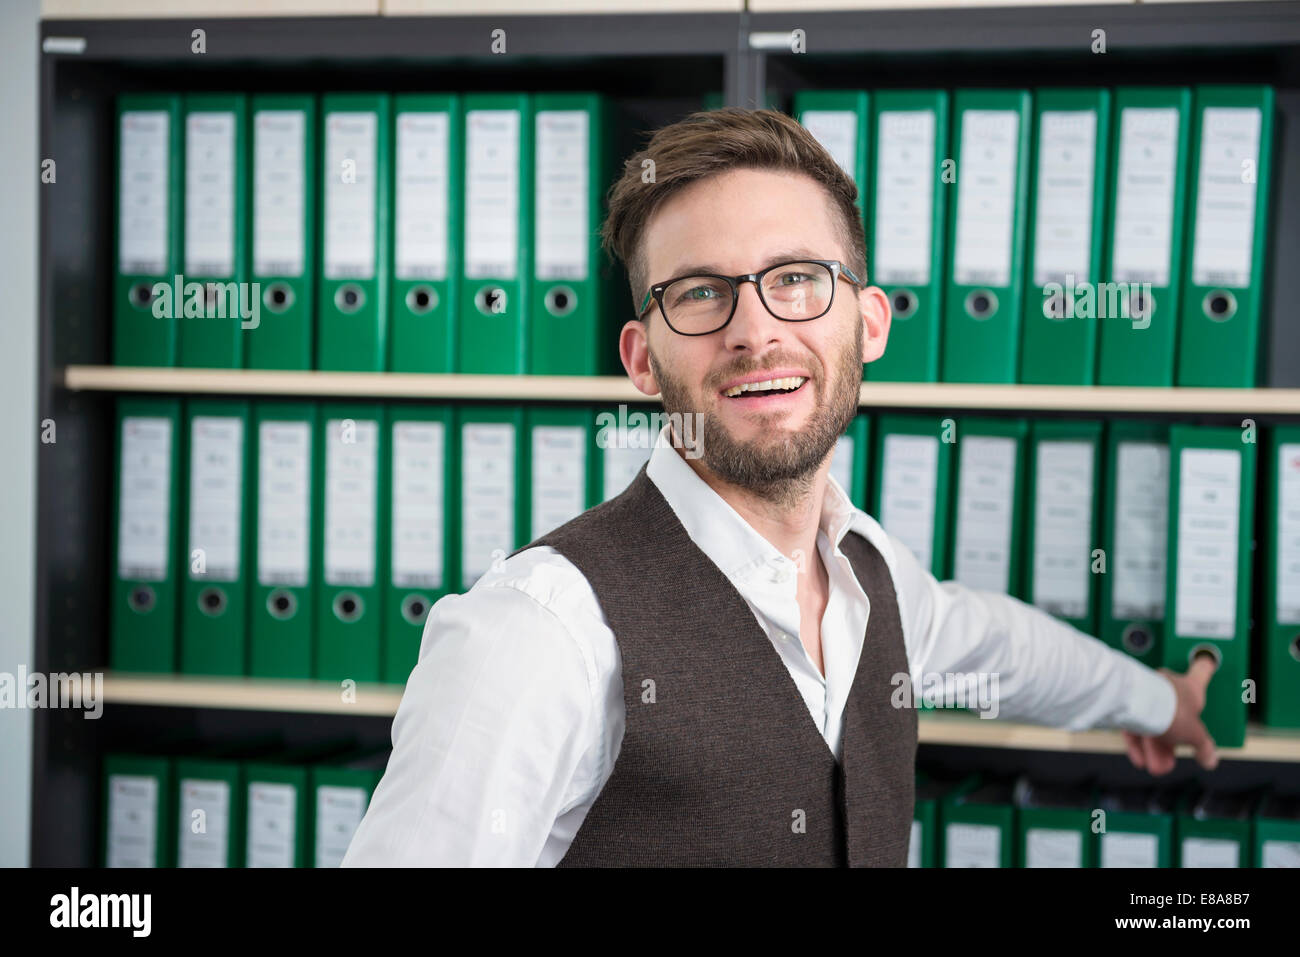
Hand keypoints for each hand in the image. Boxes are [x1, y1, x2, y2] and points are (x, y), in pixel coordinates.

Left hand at [1122, 652, 1218, 775]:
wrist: (1140, 703)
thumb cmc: (1170, 708)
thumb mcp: (1195, 734)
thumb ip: (1203, 747)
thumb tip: (1210, 759)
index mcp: (1190, 687)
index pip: (1201, 672)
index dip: (1205, 667)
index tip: (1207, 661)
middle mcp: (1167, 685)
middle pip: (1172, 714)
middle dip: (1170, 743)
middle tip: (1168, 761)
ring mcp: (1145, 690)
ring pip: (1150, 721)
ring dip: (1153, 747)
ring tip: (1153, 766)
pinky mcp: (1126, 699)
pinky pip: (1133, 722)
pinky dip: (1137, 742)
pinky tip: (1139, 758)